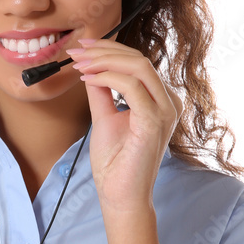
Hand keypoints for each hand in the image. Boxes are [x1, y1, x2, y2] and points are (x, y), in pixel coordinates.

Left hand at [67, 37, 182, 214]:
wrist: (120, 195)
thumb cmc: (115, 163)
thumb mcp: (104, 118)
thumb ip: (101, 92)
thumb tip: (91, 67)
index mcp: (160, 100)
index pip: (138, 63)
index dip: (109, 50)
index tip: (82, 48)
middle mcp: (168, 103)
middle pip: (139, 59)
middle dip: (104, 51)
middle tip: (76, 52)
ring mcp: (165, 112)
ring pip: (138, 67)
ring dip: (104, 60)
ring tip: (78, 64)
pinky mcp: (154, 122)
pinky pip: (132, 87)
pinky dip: (107, 77)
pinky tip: (88, 79)